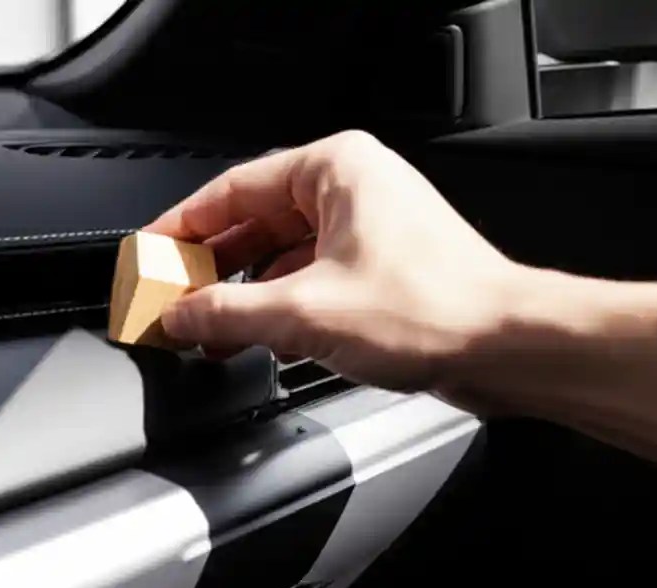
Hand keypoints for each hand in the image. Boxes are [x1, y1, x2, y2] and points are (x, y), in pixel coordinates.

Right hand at [145, 130, 528, 393]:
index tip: (148, 256)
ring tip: (202, 329)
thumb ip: (226, 314)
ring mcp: (368, 230)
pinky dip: (277, 309)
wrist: (508, 348)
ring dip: (242, 296)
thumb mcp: (305, 313)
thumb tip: (177, 314)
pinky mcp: (380, 270)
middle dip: (209, 269)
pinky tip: (253, 340)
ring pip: (282, 255)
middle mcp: (352, 191)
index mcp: (334, 170)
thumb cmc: (436, 309)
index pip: (231, 190)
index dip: (180, 228)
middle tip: (168, 298)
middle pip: (254, 222)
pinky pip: (309, 280)